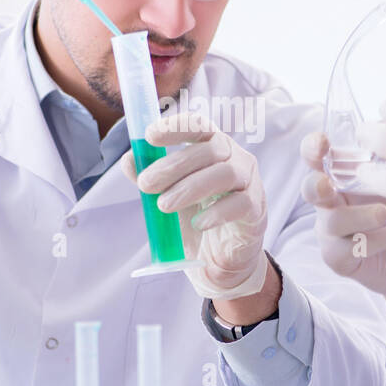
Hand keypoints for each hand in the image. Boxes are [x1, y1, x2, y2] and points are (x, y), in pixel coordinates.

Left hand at [121, 113, 268, 301]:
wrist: (219, 259)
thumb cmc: (195, 218)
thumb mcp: (167, 196)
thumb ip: (150, 178)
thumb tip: (129, 161)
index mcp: (213, 147)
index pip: (199, 125)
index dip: (176, 127)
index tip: (149, 136)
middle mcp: (235, 158)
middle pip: (210, 148)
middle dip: (173, 165)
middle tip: (145, 184)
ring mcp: (249, 182)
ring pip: (224, 173)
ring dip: (190, 187)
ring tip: (164, 205)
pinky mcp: (256, 209)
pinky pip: (240, 203)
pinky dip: (216, 212)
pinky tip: (198, 223)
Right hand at [300, 132, 385, 312]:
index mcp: (341, 176)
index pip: (317, 157)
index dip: (313, 148)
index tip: (323, 143)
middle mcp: (331, 202)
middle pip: (309, 188)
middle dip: (316, 185)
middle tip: (328, 184)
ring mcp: (332, 231)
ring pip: (333, 220)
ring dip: (360, 215)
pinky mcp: (340, 258)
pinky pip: (350, 248)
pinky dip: (378, 238)